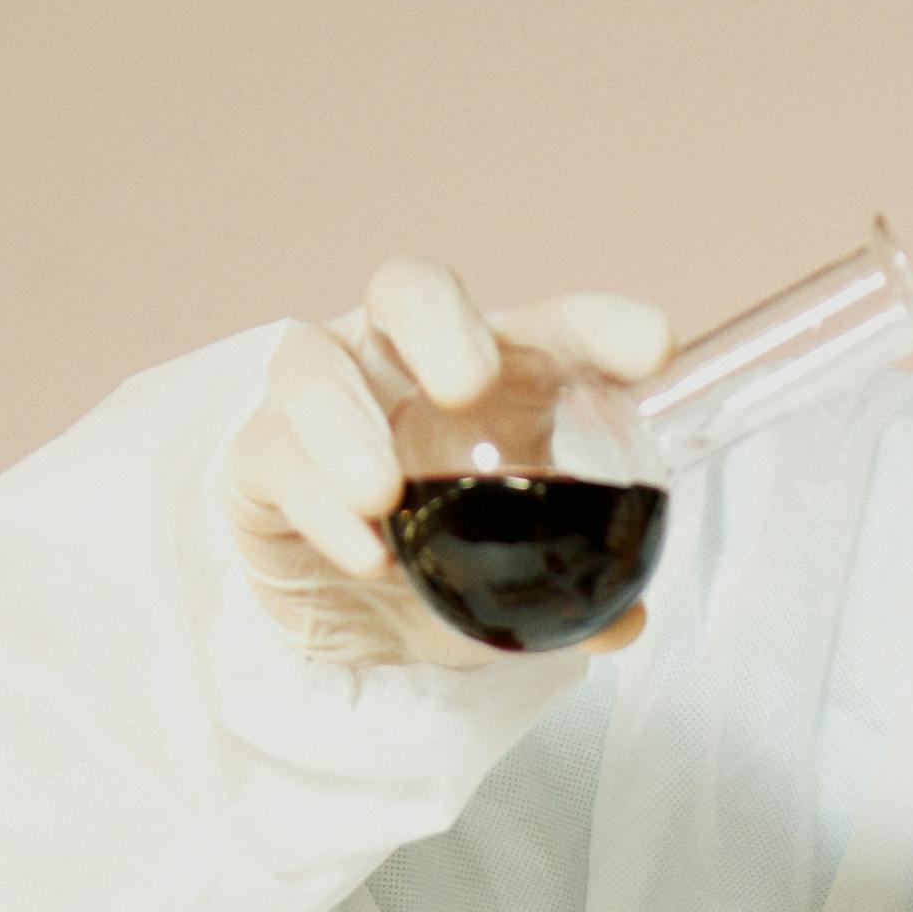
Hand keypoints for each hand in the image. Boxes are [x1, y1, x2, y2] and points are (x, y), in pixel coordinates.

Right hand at [220, 259, 670, 668]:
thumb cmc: (449, 558)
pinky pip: (273, 454)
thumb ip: (575, 594)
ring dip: (346, 421)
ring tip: (385, 494)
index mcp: (493, 372)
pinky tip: (365, 554)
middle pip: (407, 290)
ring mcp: (324, 400)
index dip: (600, 326)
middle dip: (440, 324)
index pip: (550, 326)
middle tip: (467, 385)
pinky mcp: (258, 459)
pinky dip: (316, 501)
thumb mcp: (522, 577)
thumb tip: (627, 620)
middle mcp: (401, 362)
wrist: (352, 621)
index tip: (653, 350)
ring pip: (312, 361)